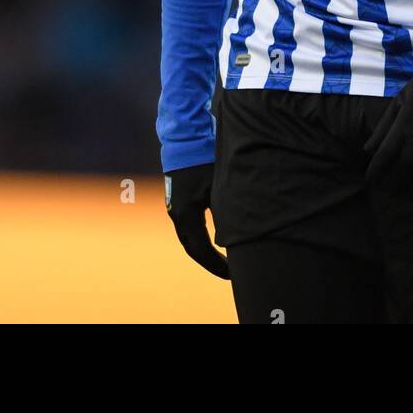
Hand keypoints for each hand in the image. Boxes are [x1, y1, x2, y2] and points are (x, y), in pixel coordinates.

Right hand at [164, 162, 228, 279]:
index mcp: (186, 214)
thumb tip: (237, 238)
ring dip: (204, 250)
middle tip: (229, 273)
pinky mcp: (177, 199)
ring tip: (224, 260)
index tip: (232, 275)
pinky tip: (214, 239)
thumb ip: (226, 214)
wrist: (185, 137)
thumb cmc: (205, 159)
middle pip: (192, 248)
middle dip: (210, 262)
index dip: (216, 265)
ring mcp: (174, 206)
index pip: (201, 250)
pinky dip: (200, 237)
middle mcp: (176, 213)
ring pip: (189, 238)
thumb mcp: (220, 188)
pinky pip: (188, 227)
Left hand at [363, 68, 412, 193]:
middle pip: (405, 166)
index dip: (376, 171)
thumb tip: (368, 150)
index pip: (386, 153)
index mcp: (405, 120)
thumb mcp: (399, 101)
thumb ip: (383, 126)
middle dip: (394, 184)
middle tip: (388, 194)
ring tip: (408, 198)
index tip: (371, 182)